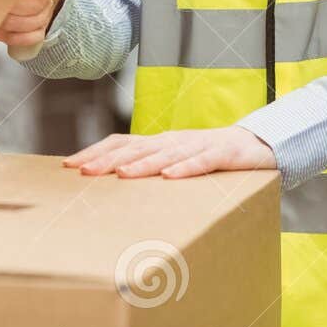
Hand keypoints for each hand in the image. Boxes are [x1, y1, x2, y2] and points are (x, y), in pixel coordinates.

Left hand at [64, 126, 278, 178]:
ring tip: (121, 174)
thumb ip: (148, 168)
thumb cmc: (208, 157)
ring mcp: (197, 145)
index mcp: (158, 143)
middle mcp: (173, 141)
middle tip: (84, 171)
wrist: (257, 145)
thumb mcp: (174, 162)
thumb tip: (112, 185)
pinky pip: (202, 161)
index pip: (120, 143)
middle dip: (108, 159)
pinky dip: (186, 168)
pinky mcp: (222, 154)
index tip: (69, 165)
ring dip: (141, 164)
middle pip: (136, 147)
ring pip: (165, 154)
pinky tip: (170, 176)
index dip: (95, 152)